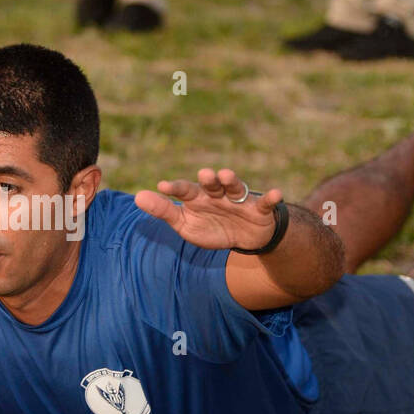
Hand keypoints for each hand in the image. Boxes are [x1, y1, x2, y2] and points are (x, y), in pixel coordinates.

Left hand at [134, 168, 282, 250]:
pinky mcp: (260, 209)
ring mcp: (239, 200)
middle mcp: (218, 194)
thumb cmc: (211, 227)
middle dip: (208, 179)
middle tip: (203, 175)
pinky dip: (271, 198)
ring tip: (226, 176)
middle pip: (212, 184)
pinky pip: (266, 202)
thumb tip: (138, 197)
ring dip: (232, 181)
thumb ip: (164, 212)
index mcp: (199, 198)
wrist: (244, 239)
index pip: (185, 190)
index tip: (163, 186)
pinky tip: (275, 193)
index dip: (176, 188)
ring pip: (235, 187)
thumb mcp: (186, 224)